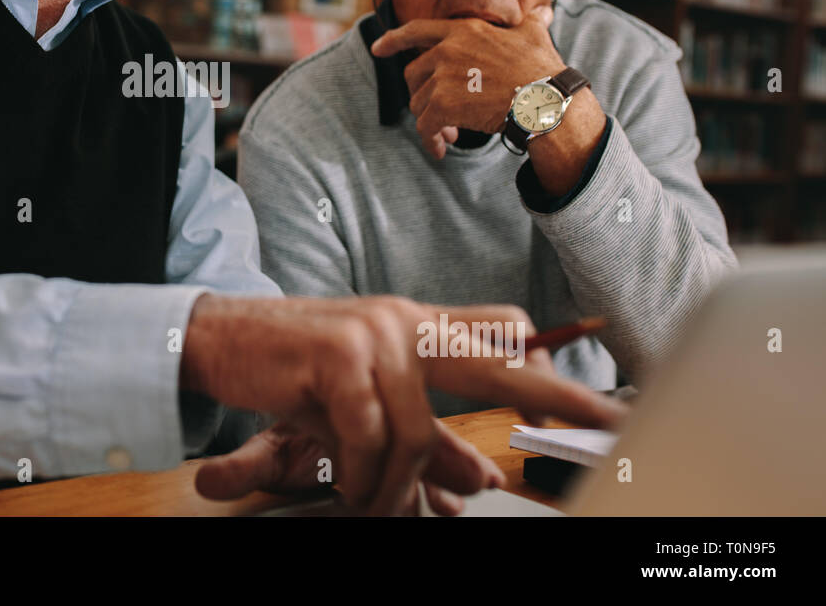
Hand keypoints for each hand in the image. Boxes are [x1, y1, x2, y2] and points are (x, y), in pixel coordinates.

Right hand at [180, 294, 626, 515]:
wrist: (218, 340)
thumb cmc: (294, 370)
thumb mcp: (364, 405)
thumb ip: (427, 436)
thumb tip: (484, 478)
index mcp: (417, 324)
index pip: (499, 330)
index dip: (547, 362)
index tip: (596, 397)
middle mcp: (405, 320)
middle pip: (495, 360)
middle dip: (555, 395)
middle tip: (606, 422)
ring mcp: (374, 334)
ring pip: (419, 431)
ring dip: (397, 486)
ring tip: (373, 504)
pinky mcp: (340, 355)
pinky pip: (371, 437)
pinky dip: (361, 476)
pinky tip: (348, 485)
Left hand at [369, 5, 562, 158]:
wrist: (545, 100)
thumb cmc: (543, 70)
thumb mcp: (535, 36)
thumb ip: (532, 23)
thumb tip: (545, 13)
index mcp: (464, 31)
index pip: (417, 30)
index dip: (394, 39)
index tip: (378, 48)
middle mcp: (447, 50)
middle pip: (414, 74)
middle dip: (422, 95)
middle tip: (441, 114)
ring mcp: (443, 77)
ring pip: (418, 103)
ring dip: (431, 121)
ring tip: (450, 134)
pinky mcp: (443, 105)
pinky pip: (424, 125)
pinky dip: (429, 139)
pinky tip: (440, 149)